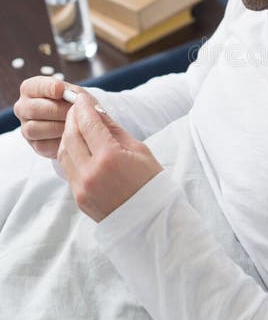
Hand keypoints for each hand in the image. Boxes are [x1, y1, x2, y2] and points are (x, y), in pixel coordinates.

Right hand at [13, 76, 86, 157]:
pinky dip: (58, 141)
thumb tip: (74, 98)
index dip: (48, 88)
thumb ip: (73, 93)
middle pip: (34, 109)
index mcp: (30, 89)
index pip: (35, 86)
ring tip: (74, 124)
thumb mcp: (75, 92)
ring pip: (34, 129)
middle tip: (74, 112)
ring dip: (57, 127)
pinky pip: (42, 145)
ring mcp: (26, 127)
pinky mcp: (34, 145)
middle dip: (57, 110)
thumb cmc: (73, 102)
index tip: (62, 91)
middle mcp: (23, 107)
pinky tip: (69, 136)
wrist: (78, 121)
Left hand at [57, 89, 162, 221]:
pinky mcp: (78, 198)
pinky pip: (68, 169)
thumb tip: (97, 112)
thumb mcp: (138, 150)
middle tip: (77, 109)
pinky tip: (79, 147)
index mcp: (110, 158)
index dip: (83, 108)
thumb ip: (114, 130)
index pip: (88, 124)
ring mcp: (82, 188)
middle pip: (71, 136)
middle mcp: (91, 173)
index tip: (81, 98)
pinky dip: (70, 154)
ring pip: (64, 153)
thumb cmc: (151, 183)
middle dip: (72, 119)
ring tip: (77, 127)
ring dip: (68, 136)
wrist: (151, 221)